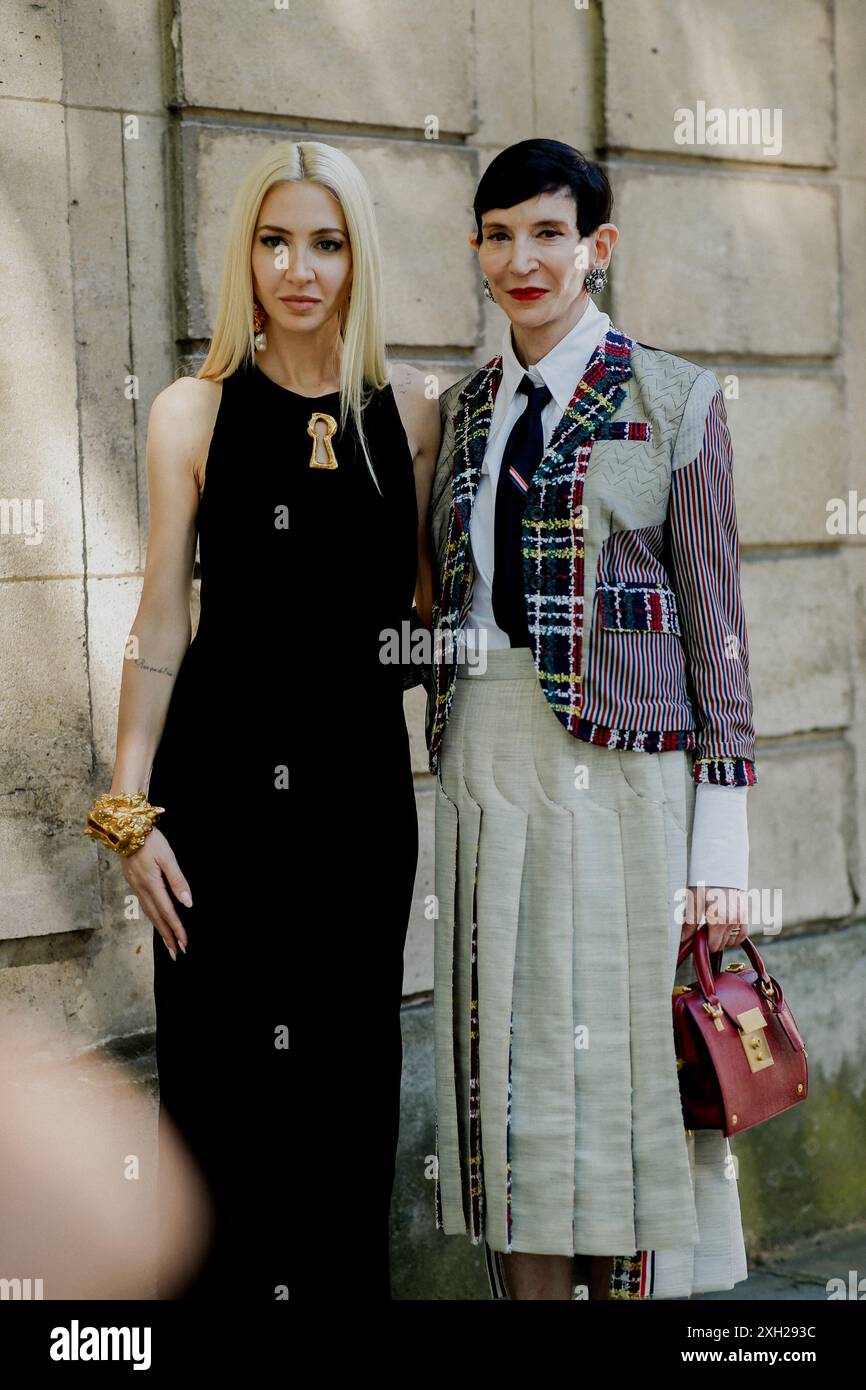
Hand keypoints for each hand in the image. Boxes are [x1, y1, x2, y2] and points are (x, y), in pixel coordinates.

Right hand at [119, 827, 190, 959]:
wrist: (125, 827)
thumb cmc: (150, 840)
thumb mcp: (168, 857)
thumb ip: (178, 880)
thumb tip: (188, 903)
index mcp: (152, 884)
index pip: (168, 912)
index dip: (176, 930)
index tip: (184, 944)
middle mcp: (142, 890)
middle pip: (157, 918)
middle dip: (168, 937)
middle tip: (177, 954)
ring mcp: (135, 887)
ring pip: (149, 914)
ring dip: (160, 930)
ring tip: (168, 944)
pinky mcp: (133, 883)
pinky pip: (144, 906)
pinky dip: (152, 918)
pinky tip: (157, 921)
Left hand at [680, 883, 747, 954]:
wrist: (720, 865)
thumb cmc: (705, 881)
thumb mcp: (693, 902)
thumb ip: (689, 924)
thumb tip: (684, 939)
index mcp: (719, 920)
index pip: (714, 946)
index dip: (704, 945)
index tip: (697, 938)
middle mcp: (733, 920)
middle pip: (723, 944)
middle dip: (711, 940)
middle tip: (702, 928)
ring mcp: (741, 917)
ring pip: (732, 939)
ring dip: (722, 938)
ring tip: (711, 927)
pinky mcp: (745, 912)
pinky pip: (742, 933)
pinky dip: (734, 935)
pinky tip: (724, 930)